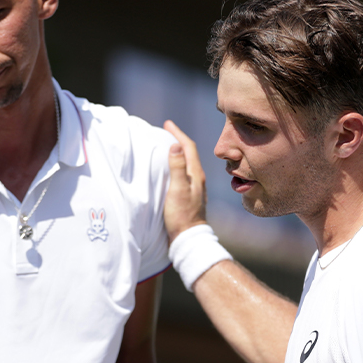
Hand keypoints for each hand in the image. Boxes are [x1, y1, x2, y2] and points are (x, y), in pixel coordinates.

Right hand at [163, 121, 208, 241]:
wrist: (188, 238)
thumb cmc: (182, 215)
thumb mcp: (178, 190)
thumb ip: (177, 168)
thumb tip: (176, 144)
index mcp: (195, 174)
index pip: (188, 147)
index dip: (178, 134)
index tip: (167, 124)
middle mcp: (197, 179)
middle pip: (188, 153)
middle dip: (177, 140)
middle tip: (165, 131)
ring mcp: (194, 188)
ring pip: (186, 163)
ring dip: (177, 153)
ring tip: (166, 147)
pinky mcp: (189, 196)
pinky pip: (183, 174)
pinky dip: (176, 166)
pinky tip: (169, 170)